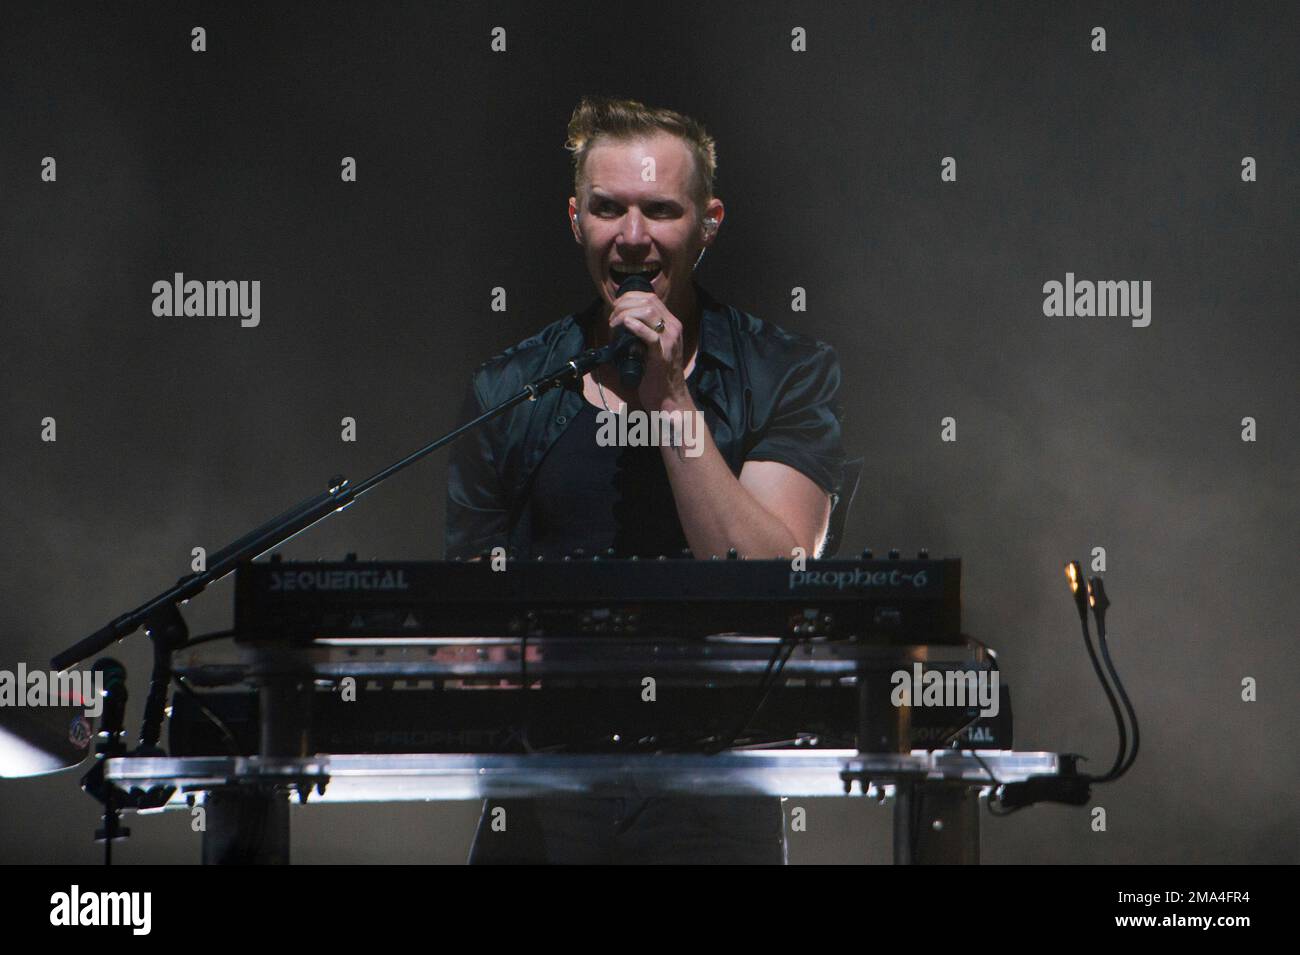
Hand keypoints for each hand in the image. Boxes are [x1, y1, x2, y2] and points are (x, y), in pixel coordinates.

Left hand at [608, 291, 691, 411]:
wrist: (669, 397)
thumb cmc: (656, 373)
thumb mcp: (652, 346)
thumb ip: (643, 331)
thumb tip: (622, 320)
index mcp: (671, 324)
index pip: (650, 298)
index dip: (629, 298)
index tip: (616, 308)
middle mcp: (673, 328)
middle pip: (648, 301)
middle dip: (624, 305)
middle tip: (612, 319)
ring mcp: (669, 341)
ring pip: (648, 313)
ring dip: (625, 314)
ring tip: (614, 325)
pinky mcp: (662, 355)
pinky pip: (651, 336)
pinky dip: (636, 327)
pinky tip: (625, 326)